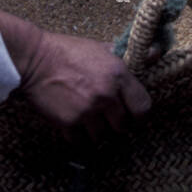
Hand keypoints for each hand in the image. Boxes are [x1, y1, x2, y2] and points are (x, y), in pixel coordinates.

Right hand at [19, 26, 151, 141]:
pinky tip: (73, 124)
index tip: (131, 115)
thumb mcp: (100, 48)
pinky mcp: (69, 123)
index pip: (143, 108)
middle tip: (103, 115)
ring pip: (102, 137)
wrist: (33, 59)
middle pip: (122, 126)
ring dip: (95, 131)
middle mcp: (106, 94)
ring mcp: (88, 110)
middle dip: (114, 123)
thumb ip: (129, 56)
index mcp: (118, 74)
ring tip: (86, 118)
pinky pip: (81, 143)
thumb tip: (158, 52)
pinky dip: (78, 138)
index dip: (138, 114)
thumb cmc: (67, 51)